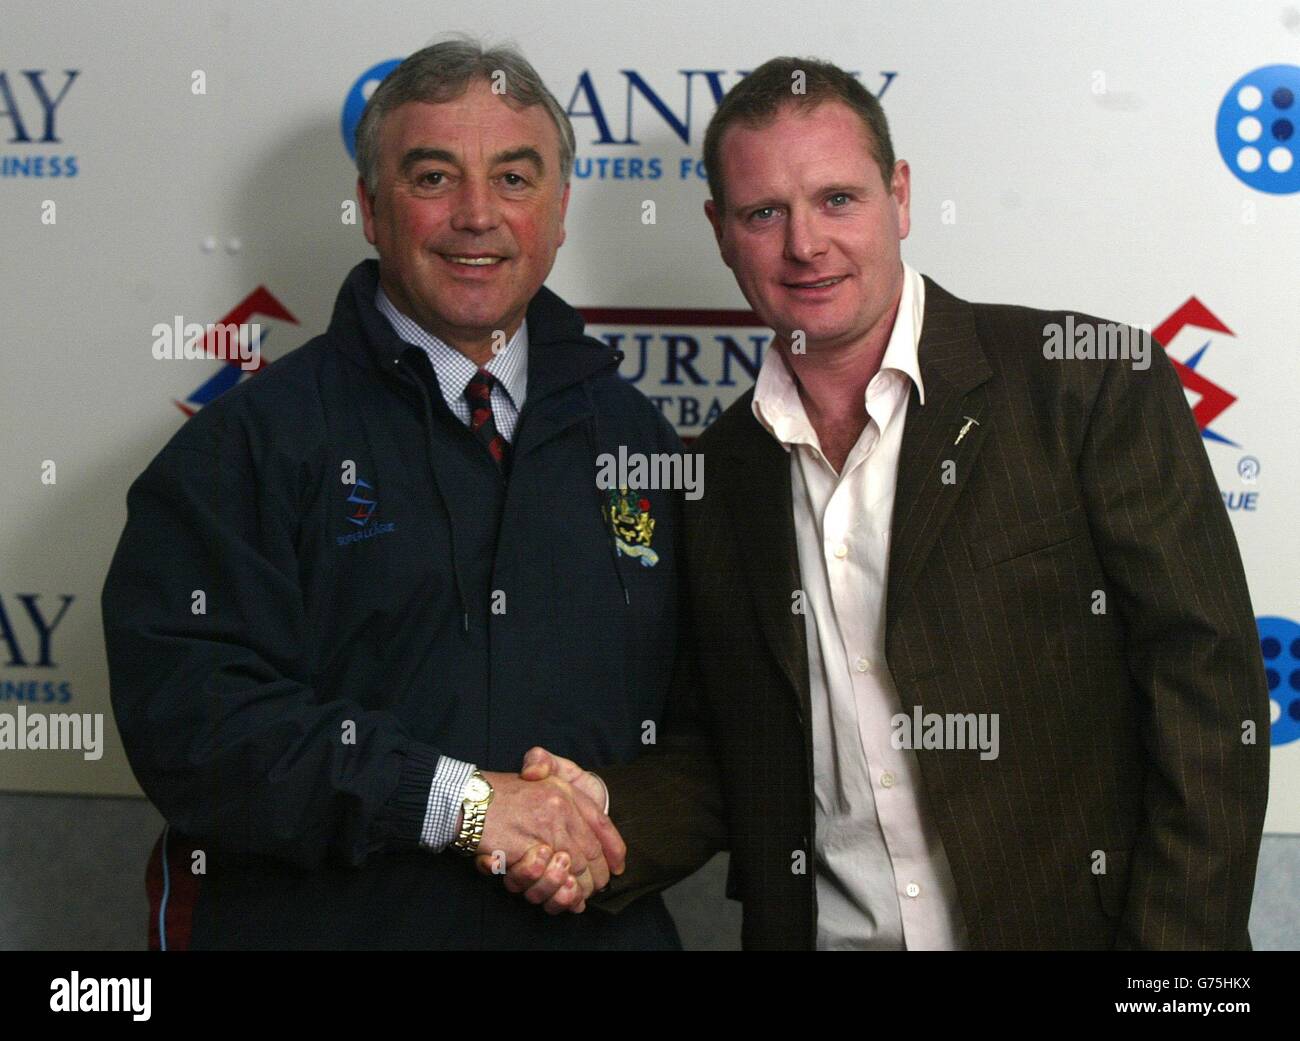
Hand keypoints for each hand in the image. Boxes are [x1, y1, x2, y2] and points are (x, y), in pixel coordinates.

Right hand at [475, 747, 619, 913]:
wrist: (469, 798)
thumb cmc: (505, 788)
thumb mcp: (539, 769)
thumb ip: (554, 769)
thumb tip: (565, 791)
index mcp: (565, 791)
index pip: (601, 823)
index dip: (613, 848)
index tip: (617, 865)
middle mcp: (558, 810)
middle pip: (589, 851)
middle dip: (597, 874)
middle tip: (597, 887)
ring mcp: (541, 830)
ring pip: (572, 867)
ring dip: (578, 886)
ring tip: (580, 893)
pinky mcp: (523, 850)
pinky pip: (548, 876)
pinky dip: (558, 890)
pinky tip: (564, 894)